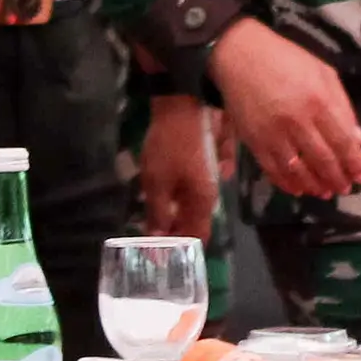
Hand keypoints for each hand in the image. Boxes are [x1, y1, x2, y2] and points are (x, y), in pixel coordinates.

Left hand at [140, 93, 221, 237]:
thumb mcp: (157, 184)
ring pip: (193, 205)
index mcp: (204, 201)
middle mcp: (212, 192)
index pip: (196, 237)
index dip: (177, 250)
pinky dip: (180, 196)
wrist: (182, 104)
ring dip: (175, 213)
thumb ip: (159, 214)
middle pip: (195, 221)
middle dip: (174, 231)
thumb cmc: (170, 147)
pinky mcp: (204, 162)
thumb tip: (157, 242)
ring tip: (152, 215)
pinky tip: (165, 194)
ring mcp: (210, 175)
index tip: (155, 255)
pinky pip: (193, 188)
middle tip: (149, 234)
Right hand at [209, 18, 360, 198]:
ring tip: (326, 191)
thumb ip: (343, 106)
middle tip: (346, 188)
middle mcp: (297, 122)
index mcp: (319, 101)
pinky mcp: (254, 142)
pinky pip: (273, 171)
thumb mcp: (324, 73)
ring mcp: (273, 135)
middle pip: (323, 159)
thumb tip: (359, 138)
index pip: (342, 141)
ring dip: (315, 185)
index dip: (354, 163)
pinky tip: (299, 189)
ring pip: (299, 171)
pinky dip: (288, 184)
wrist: (240, 56)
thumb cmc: (287, 60)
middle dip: (338, 178)